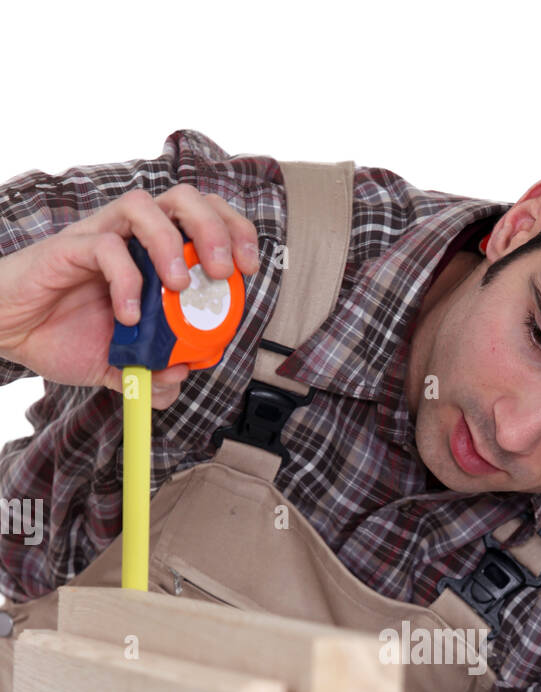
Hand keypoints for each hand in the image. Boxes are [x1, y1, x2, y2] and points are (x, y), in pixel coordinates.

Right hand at [0, 184, 259, 408]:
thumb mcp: (118, 366)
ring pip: (145, 205)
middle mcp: (131, 237)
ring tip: (178, 287)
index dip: (234, 233)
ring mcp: (100, 236)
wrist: (9, 333)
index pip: (203, 221)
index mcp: (152, 254)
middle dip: (216, 228)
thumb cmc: (62, 334)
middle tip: (222, 271)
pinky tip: (126, 317)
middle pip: (186, 198)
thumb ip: (152, 374)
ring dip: (172, 243)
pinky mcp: (70, 247)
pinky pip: (106, 247)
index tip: (248, 269)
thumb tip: (181, 376)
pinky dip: (126, 281)